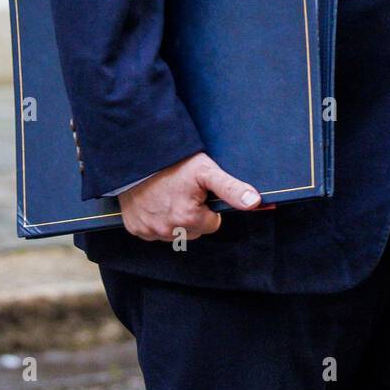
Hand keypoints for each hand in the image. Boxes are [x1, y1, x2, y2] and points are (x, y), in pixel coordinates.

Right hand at [117, 152, 266, 242]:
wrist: (137, 156)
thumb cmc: (174, 163)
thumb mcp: (206, 170)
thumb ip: (231, 188)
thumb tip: (255, 202)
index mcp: (188, 219)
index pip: (212, 224)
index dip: (208, 207)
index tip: (199, 192)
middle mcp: (167, 230)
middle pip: (194, 231)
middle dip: (193, 215)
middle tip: (184, 192)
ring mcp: (149, 231)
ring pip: (174, 233)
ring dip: (175, 219)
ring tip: (169, 195)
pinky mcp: (135, 229)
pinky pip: (153, 232)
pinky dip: (156, 220)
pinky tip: (155, 202)